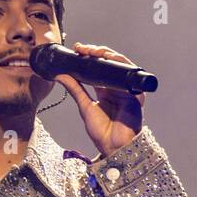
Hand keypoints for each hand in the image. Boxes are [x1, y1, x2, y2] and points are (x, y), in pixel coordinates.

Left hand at [49, 42, 144, 156]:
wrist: (113, 147)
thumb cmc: (101, 132)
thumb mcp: (84, 106)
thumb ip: (74, 89)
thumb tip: (60, 75)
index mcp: (105, 90)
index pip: (97, 68)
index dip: (89, 57)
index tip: (77, 49)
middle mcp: (117, 87)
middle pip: (109, 64)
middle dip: (97, 53)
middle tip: (83, 48)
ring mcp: (127, 90)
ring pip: (120, 66)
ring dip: (109, 56)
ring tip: (96, 51)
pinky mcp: (136, 95)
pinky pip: (130, 76)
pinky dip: (122, 66)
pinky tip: (112, 60)